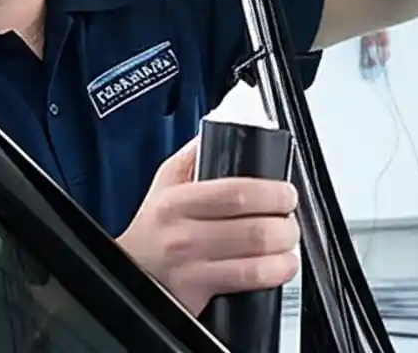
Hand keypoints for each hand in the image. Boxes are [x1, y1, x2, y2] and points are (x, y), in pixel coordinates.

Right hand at [116, 138, 300, 315]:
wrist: (127, 273)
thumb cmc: (153, 227)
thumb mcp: (166, 182)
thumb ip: (196, 154)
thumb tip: (226, 125)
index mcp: (178, 200)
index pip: (236, 193)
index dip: (272, 193)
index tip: (286, 194)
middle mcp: (183, 233)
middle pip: (254, 229)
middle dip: (286, 225)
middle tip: (290, 220)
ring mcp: (191, 266)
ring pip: (256, 258)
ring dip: (285, 251)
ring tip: (287, 244)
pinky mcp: (198, 293)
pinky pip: (248, 283)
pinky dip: (276, 274)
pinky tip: (280, 266)